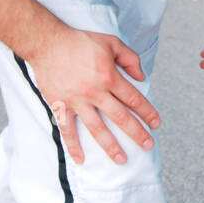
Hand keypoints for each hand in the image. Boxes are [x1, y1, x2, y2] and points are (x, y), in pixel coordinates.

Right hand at [30, 23, 160, 165]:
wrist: (47, 43)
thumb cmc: (80, 42)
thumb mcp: (111, 42)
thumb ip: (130, 58)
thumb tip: (142, 76)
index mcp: (109, 76)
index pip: (133, 99)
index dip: (147, 112)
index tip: (156, 124)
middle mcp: (95, 92)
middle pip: (120, 118)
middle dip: (136, 133)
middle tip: (148, 145)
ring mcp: (77, 101)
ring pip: (97, 129)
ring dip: (111, 146)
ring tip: (122, 160)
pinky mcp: (61, 106)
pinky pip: (67, 130)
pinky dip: (73, 146)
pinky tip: (81, 160)